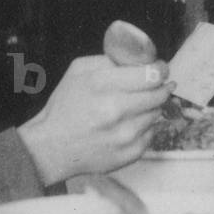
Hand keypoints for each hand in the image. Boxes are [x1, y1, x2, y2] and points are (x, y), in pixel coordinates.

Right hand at [17, 55, 171, 184]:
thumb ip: (109, 60)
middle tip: (159, 85)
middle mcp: (115, 110)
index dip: (160, 69)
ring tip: (135, 106)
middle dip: (161, 87)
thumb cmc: (65, 107)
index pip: (150, 74)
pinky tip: (129, 125)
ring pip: (157, 113)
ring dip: (151, 107)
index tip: (160, 69)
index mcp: (102, 85)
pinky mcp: (129, 153)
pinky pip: (151, 134)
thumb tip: (139, 59)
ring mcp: (124, 135)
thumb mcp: (78, 71)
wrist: (52, 148)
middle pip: (159, 94)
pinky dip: (144, 127)